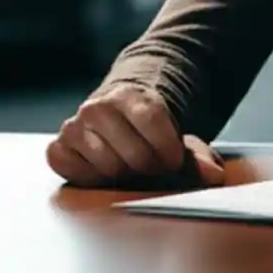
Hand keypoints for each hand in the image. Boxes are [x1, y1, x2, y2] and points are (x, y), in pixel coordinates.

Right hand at [46, 81, 224, 187]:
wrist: (115, 116)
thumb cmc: (147, 130)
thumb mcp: (175, 136)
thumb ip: (196, 154)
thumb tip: (214, 175)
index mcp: (130, 95)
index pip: (154, 121)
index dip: (169, 149)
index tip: (173, 159)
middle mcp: (97, 107)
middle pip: (135, 156)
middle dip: (149, 167)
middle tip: (151, 164)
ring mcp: (74, 127)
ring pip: (109, 169)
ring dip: (124, 175)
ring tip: (128, 164)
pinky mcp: (58, 148)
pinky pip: (76, 174)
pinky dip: (93, 178)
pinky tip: (102, 168)